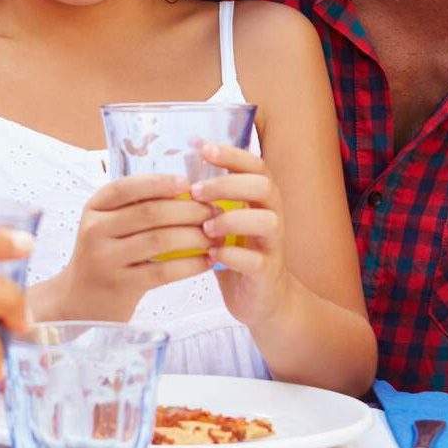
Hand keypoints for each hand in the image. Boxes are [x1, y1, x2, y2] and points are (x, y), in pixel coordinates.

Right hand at [39, 175, 212, 320]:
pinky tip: (207, 261)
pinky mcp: (121, 286)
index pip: (128, 187)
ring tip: (215, 236)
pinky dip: (190, 265)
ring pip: (159, 240)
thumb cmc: (105, 255)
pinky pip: (163, 271)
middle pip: (150, 212)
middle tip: (214, 212)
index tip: (188, 183)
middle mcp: (95, 230)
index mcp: (94, 208)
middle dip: (189, 210)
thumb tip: (188, 189)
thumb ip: (136, 206)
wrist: (79, 299)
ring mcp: (106, 259)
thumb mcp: (108, 224)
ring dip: (194, 236)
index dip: (160, 183)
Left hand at [191, 141, 290, 324]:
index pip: (255, 165)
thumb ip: (208, 199)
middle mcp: (272, 215)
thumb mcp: (224, 220)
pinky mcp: (267, 272)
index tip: (203, 148)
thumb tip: (174, 170)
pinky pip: (255, 260)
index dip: (231, 154)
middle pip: (264, 186)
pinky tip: (211, 254)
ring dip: (232, 220)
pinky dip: (231, 255)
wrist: (260, 298)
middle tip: (196, 192)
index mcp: (261, 198)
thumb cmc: (237, 252)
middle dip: (228, 184)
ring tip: (206, 228)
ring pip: (267, 221)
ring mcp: (273, 244)